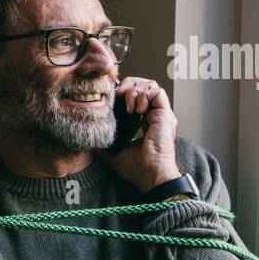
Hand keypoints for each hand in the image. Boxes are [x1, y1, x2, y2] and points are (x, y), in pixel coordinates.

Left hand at [96, 76, 181, 193]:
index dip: (125, 92)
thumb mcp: (114, 153)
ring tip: (127, 103)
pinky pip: (157, 92)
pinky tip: (136, 108)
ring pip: (150, 86)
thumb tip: (93, 138)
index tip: (112, 96)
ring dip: (134, 89)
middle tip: (118, 93)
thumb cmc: (137, 168)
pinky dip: (143, 94)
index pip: (137, 98)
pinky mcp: (165, 114)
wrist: (150, 174)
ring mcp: (161, 114)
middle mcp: (155, 116)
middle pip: (144, 87)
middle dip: (129, 84)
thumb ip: (106, 142)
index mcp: (146, 123)